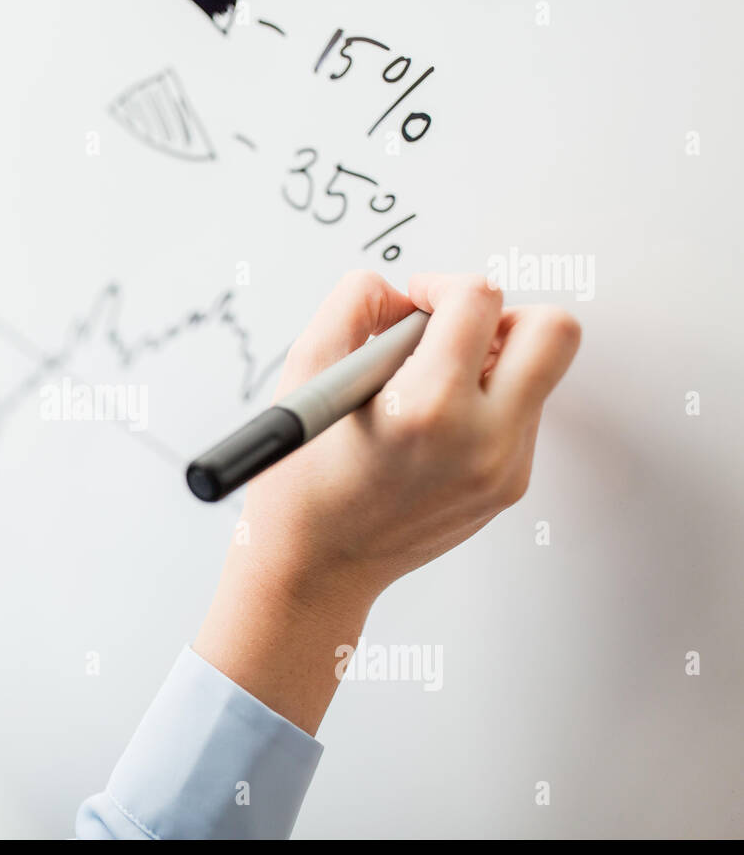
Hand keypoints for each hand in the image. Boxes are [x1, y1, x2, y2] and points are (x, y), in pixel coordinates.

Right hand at [193, 270, 580, 733]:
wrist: (315, 571)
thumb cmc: (300, 481)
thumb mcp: (305, 375)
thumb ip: (352, 308)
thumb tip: (398, 292)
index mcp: (426, 406)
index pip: (480, 299)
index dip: (442, 284)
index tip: (416, 299)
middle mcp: (480, 439)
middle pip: (554, 331)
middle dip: (503, 315)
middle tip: (453, 332)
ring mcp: (503, 469)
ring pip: (539, 373)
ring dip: (491, 361)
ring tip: (428, 386)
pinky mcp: (508, 488)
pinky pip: (521, 416)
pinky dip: (484, 403)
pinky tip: (432, 428)